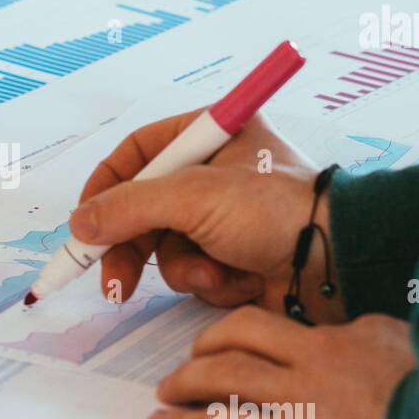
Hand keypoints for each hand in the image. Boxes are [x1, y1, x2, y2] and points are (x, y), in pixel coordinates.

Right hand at [71, 110, 345, 323]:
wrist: (338, 262)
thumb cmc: (277, 211)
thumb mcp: (193, 198)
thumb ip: (128, 207)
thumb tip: (80, 222)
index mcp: (210, 134)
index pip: (136, 153)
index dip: (105, 188)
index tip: (85, 223)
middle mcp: (214, 171)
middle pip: (142, 209)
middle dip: (132, 249)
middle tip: (114, 284)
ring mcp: (224, 216)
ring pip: (166, 248)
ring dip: (184, 268)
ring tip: (214, 274)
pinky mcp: (235, 255)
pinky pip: (196, 271)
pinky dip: (211, 281)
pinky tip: (240, 280)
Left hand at [148, 307, 418, 418]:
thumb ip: (390, 345)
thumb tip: (382, 339)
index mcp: (349, 337)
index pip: (287, 325)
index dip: (253, 332)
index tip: (241, 341)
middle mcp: (315, 358)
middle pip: (240, 336)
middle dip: (205, 346)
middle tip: (189, 360)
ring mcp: (298, 397)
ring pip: (221, 374)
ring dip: (185, 381)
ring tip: (167, 392)